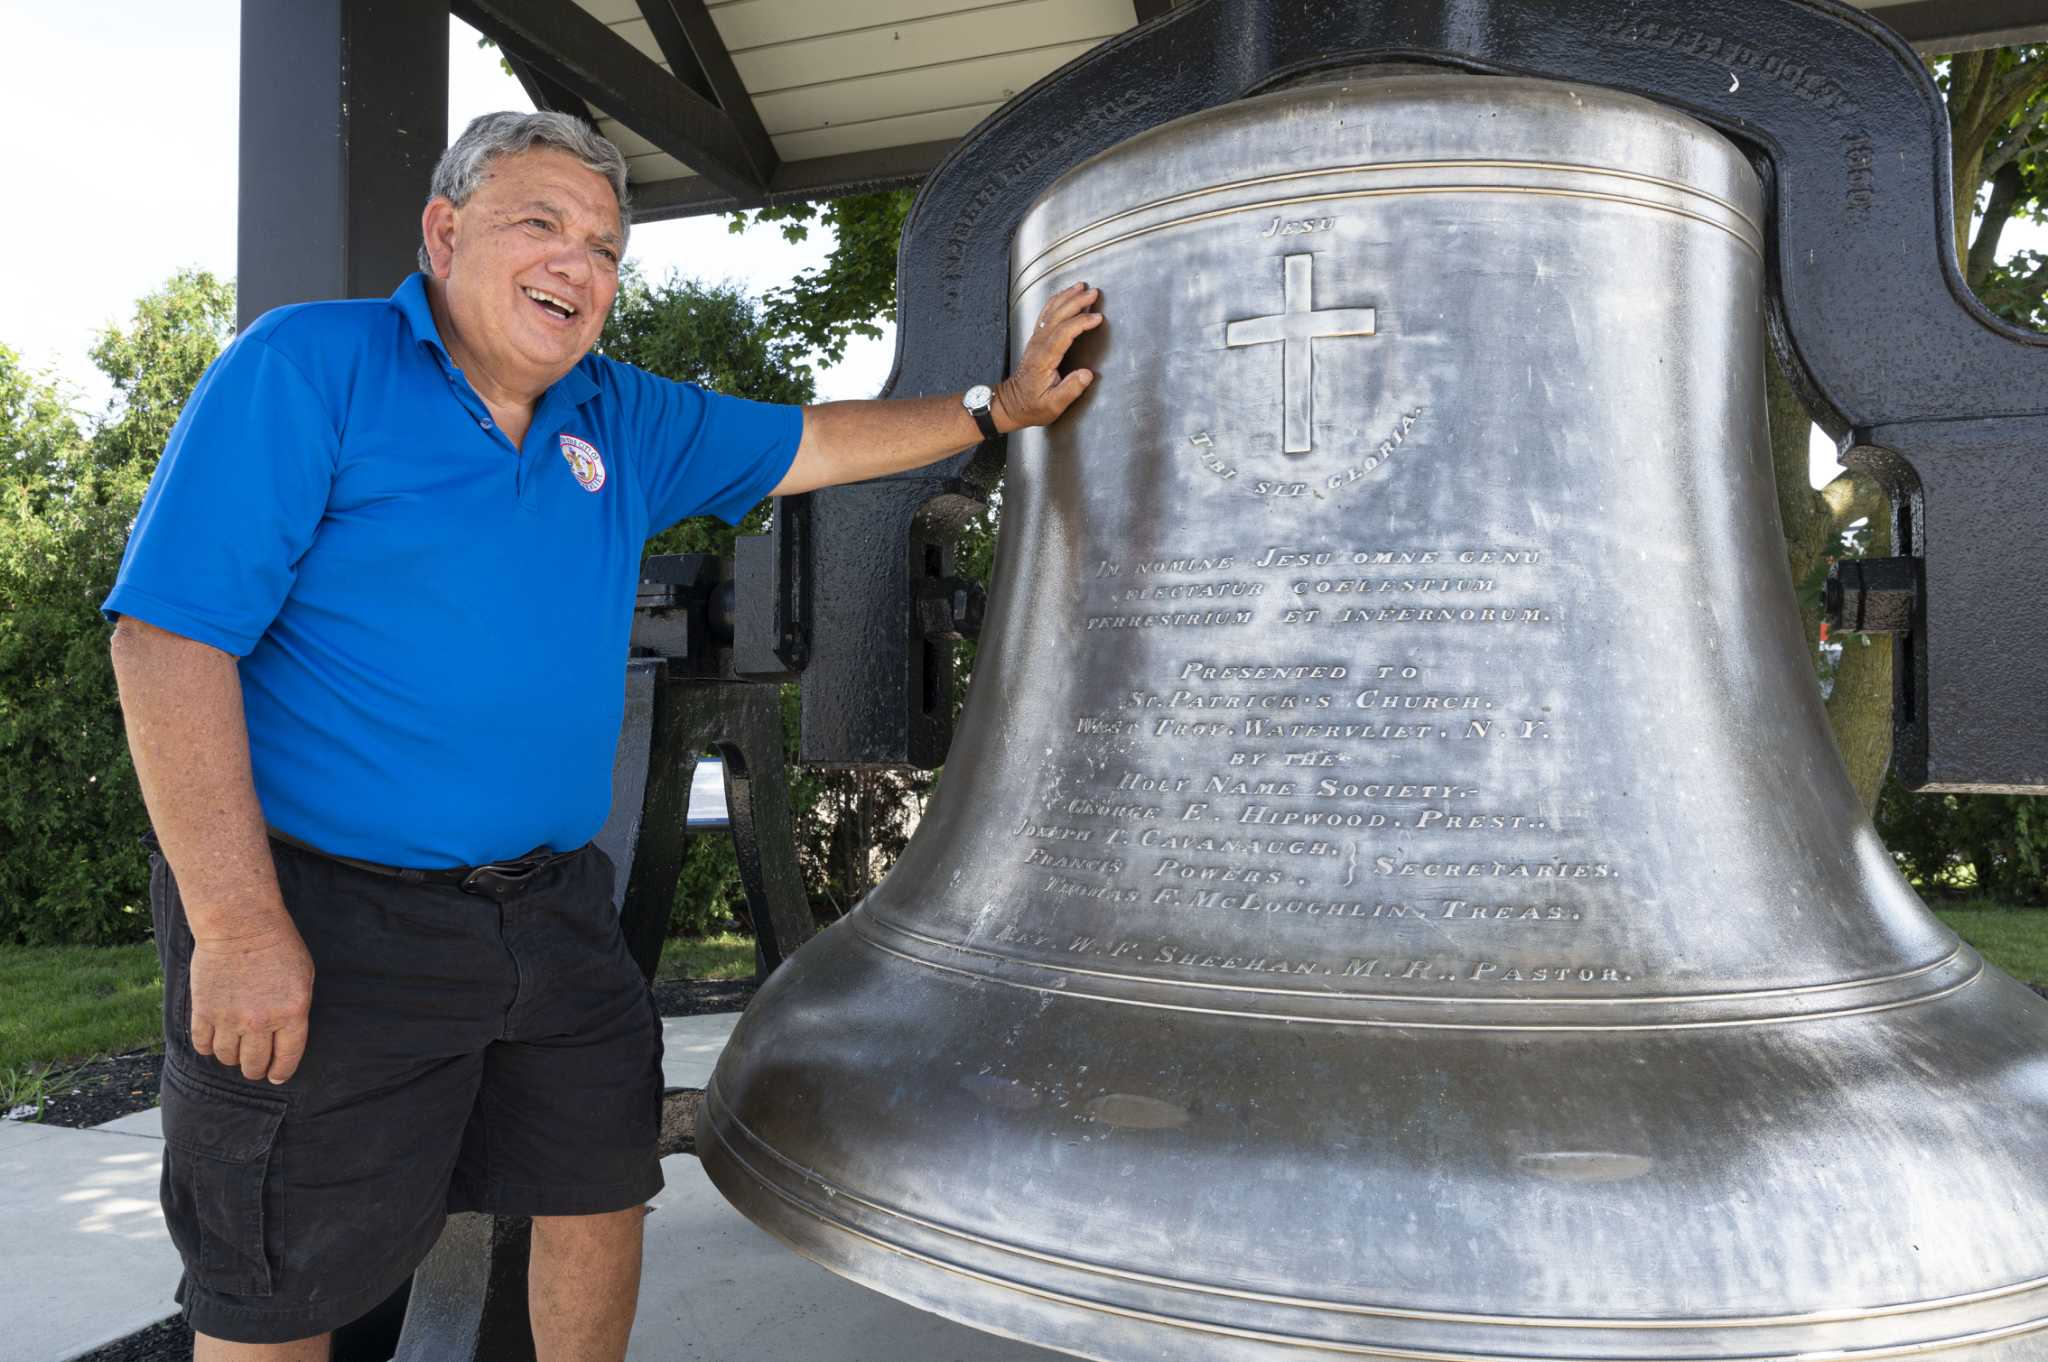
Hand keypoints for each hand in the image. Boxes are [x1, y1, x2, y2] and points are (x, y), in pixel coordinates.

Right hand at [189, 923, 314, 1083]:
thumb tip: (287, 1037)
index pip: (287, 1058)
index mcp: (291, 1013)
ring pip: (228, 1058)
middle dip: (256, 1069)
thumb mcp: (304, 977)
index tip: (276, 1077)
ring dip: (232, 1058)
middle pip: (255, 1064)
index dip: (281, 1071)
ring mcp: (230, 1019)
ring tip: (236, 1048)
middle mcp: (261, 1022)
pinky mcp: (204, 1012)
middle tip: (254, 1066)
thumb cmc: (278, 946)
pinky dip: (208, 1047)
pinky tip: (215, 1039)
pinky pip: (203, 1045)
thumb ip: (296, 1010)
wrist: (240, 925)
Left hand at [996, 281, 1102, 430]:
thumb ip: (1070, 390)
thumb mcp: (1053, 406)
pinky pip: (1046, 314)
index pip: (1064, 334)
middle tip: (1094, 293)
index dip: (1081, 323)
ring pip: (1051, 311)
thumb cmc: (1032, 406)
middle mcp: (1039, 345)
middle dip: (1076, 302)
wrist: (1011, 403)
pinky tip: (1065, 296)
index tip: (1097, 318)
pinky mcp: (1037, 339)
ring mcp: (1036, 340)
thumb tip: (1087, 374)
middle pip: (1058, 316)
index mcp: (1044, 359)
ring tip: (1082, 287)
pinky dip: (1057, 302)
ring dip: (1067, 297)